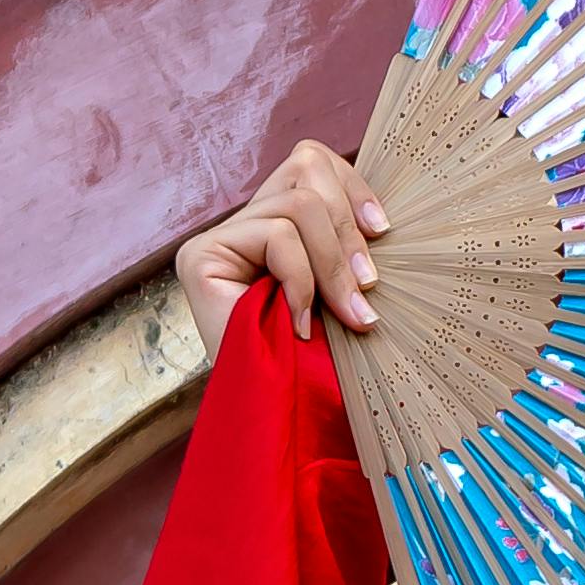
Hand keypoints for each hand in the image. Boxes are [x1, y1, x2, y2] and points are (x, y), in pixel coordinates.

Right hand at [177, 130, 387, 365]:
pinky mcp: (201, 256)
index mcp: (277, 223)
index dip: (352, 186)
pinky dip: (302, 281)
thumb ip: (350, 242)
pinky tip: (300, 325)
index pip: (312, 162)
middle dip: (348, 232)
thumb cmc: (321, 364)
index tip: (383, 231)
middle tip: (366, 291)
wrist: (286, 422)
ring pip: (298, 204)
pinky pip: (277, 237)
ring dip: (333, 265)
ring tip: (344, 316)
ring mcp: (218, 239)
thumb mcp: (347, 289)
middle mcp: (243, 224)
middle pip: (306, 168)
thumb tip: (381, 215)